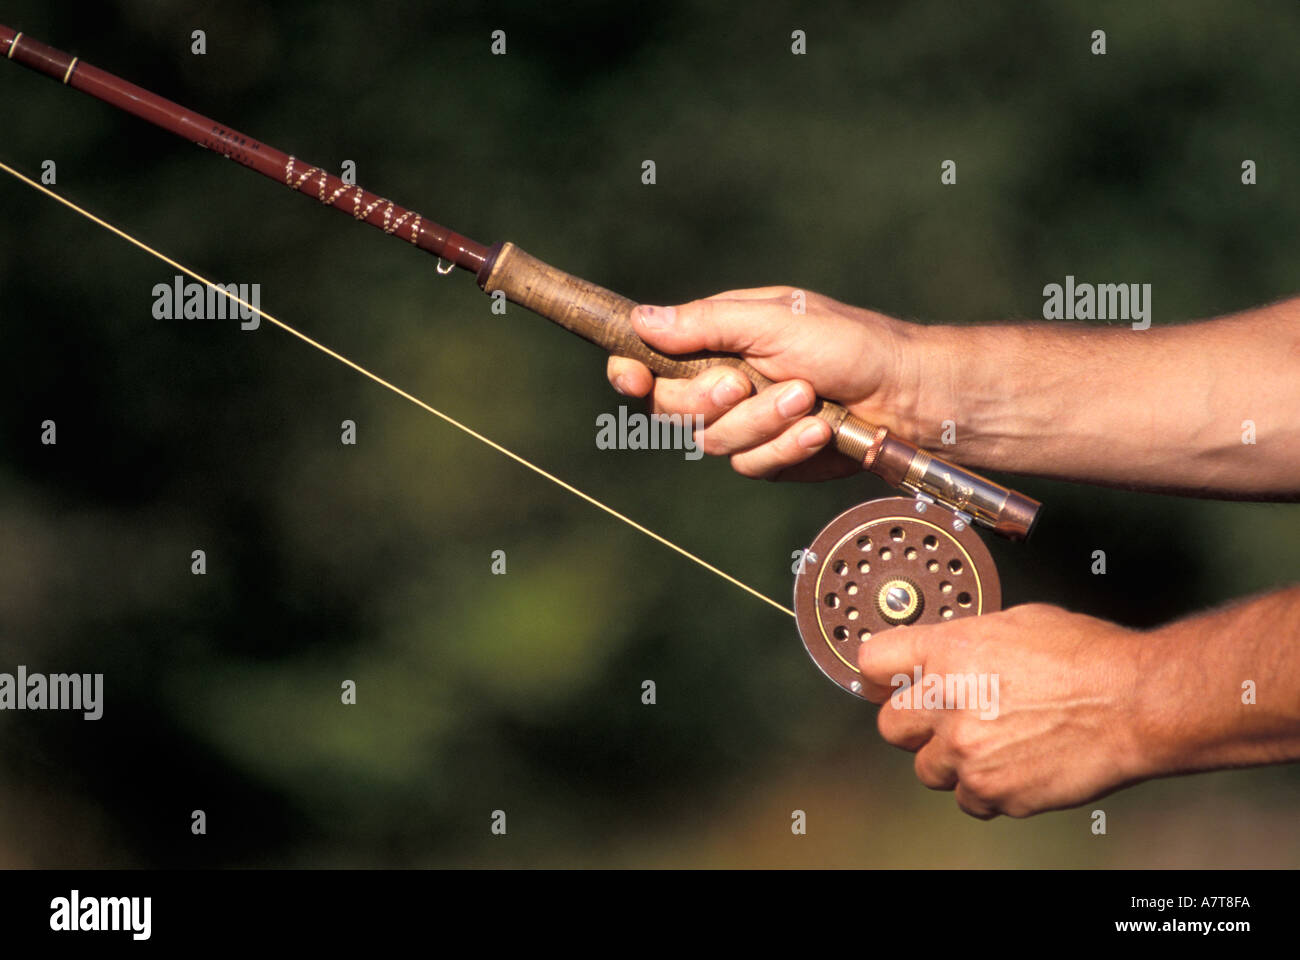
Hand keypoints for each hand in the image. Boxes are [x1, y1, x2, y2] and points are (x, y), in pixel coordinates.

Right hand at [607, 288, 923, 480]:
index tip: (631, 376)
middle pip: (671, 409)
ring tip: (808, 396)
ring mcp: (745, 423)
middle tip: (744, 381)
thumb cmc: (846, 342)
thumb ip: (705, 324)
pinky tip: (820, 428)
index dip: (631, 371)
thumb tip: (641, 320)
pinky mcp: (770, 457)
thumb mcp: (774, 321)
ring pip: (714, 442)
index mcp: (716, 340)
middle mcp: (722, 382)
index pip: (650, 360)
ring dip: (763, 420)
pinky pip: (752, 465)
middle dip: (708, 399)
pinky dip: (788, 447)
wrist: (904, 393)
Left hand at [857, 603, 1151, 818]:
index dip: (878, 672)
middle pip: (889, 726)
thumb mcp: (1015, 622)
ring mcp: (968, 753)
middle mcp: (947, 703)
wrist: (1135, 704)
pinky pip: (970, 799)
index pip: (871, 661)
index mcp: (947, 653)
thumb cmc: (1088, 658)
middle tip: (942, 718)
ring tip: (990, 743)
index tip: (883, 680)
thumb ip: (966, 642)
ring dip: (950, 760)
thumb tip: (945, 651)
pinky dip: (987, 788)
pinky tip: (1013, 765)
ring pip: (927, 770)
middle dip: (913, 723)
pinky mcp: (994, 791)